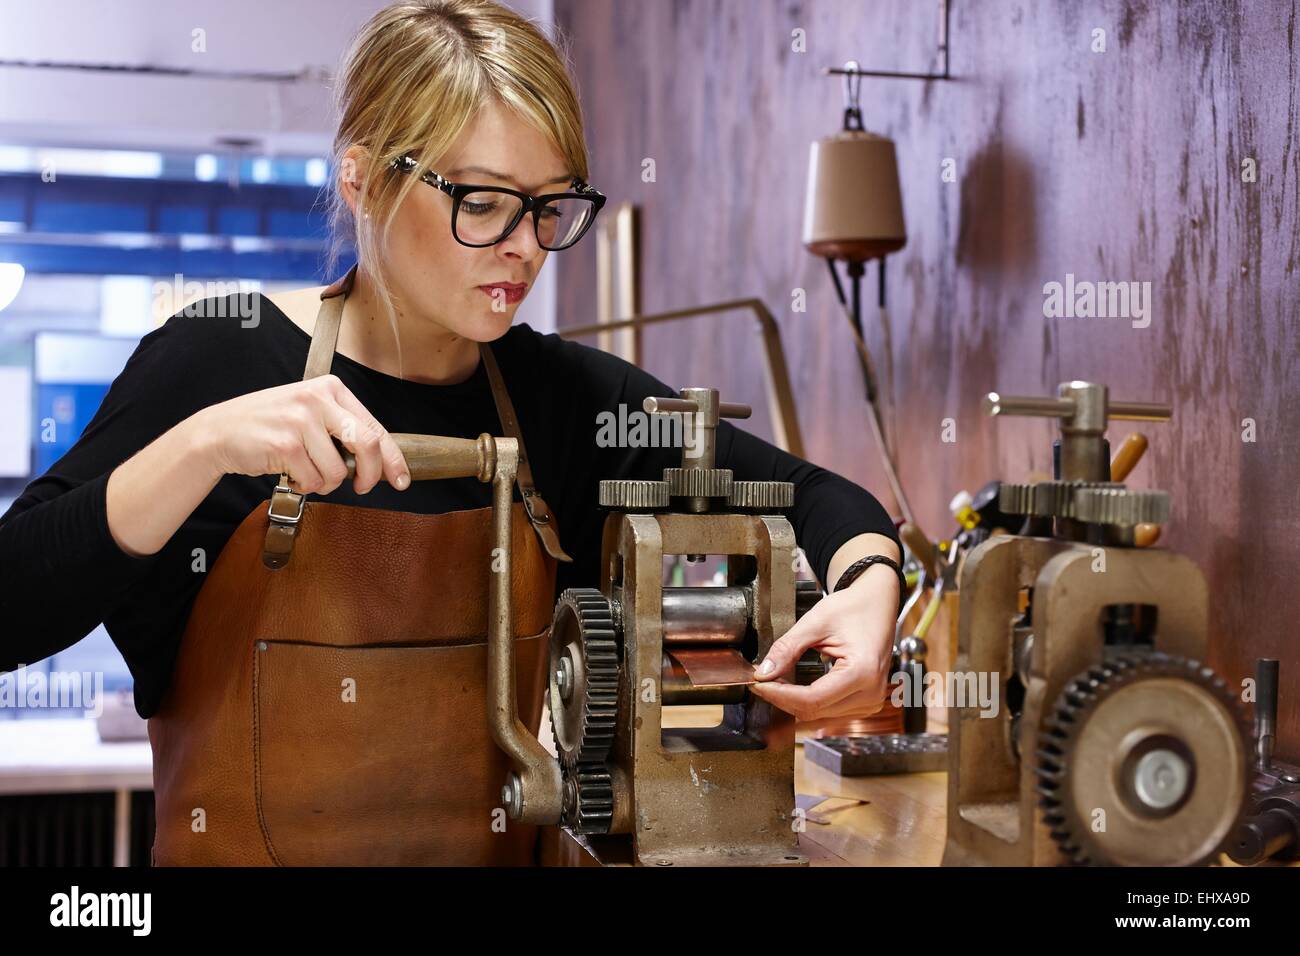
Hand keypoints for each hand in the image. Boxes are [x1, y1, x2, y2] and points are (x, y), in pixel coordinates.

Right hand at [193, 374, 409, 494]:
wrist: (218, 431)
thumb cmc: (269, 425)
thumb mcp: (309, 413)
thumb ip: (342, 428)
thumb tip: (381, 460)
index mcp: (330, 388)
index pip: (375, 427)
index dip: (393, 459)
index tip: (401, 480)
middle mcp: (317, 399)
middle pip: (367, 445)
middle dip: (370, 475)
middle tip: (361, 488)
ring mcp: (300, 420)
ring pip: (338, 471)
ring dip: (325, 483)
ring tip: (306, 471)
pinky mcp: (285, 444)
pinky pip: (313, 480)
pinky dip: (305, 486)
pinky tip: (290, 473)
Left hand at [748, 565, 898, 721]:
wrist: (877, 603)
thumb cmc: (854, 607)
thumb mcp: (816, 622)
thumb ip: (787, 648)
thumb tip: (764, 672)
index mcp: (863, 671)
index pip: (812, 698)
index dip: (780, 694)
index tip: (759, 684)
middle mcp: (871, 692)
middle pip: (815, 710)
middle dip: (782, 699)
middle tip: (761, 682)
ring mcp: (871, 701)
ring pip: (821, 714)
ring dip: (794, 702)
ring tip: (774, 684)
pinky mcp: (867, 702)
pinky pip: (831, 710)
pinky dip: (808, 702)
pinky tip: (793, 689)